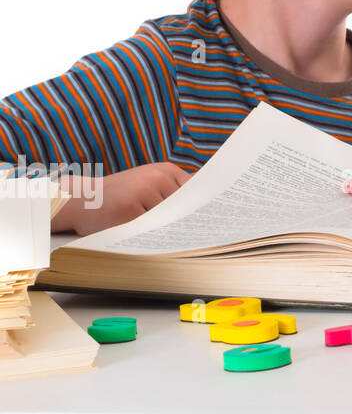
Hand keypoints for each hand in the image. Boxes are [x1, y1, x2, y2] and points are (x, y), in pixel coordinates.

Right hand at [51, 162, 190, 235]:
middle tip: (199, 238)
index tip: (210, 221)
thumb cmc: (117, 195)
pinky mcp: (130, 209)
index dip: (200, 207)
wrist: (79, 198)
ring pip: (168, 219)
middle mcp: (157, 178)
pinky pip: (150, 229)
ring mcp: (144, 192)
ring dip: (171, 231)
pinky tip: (155, 243)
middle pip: (184, 206)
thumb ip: (170, 191)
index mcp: (165, 170)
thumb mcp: (146, 183)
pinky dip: (153, 237)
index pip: (195, 190)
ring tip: (176, 243)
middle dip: (187, 221)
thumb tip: (201, 212)